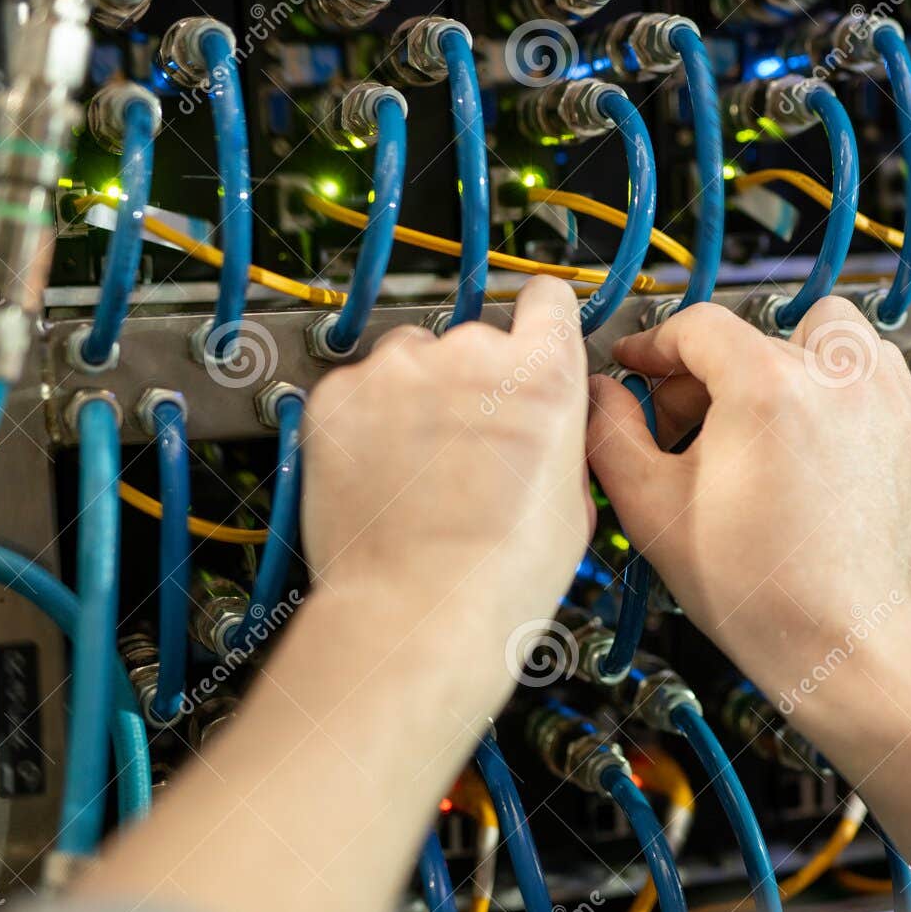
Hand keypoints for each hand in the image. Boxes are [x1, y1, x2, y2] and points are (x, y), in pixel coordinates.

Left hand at [302, 276, 591, 694]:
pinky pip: (357, 391)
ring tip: (419, 468)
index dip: (538, 323)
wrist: (419, 611)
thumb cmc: (500, 575)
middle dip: (472, 382)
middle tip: (468, 447)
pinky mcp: (337, 396)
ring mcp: (397, 371)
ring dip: (416, 398)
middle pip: (474, 340)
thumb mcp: (573, 502)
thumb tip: (545, 431)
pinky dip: (365, 422)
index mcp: (543, 373)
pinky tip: (382, 476)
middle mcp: (470, 354)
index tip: (527, 336)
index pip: (546, 300)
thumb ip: (559, 439)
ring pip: (411, 361)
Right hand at [586, 297, 910, 702]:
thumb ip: (610, 432)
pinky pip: (869, 371)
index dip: (654, 346)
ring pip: (827, 335)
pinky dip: (834, 386)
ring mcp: (883, 398)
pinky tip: (804, 441)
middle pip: (753, 336)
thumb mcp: (652, 507)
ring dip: (785, 360)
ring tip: (756, 423)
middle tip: (684, 431)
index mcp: (767, 384)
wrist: (844, 641)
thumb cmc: (753, 587)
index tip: (635, 368)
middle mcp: (835, 375)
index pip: (698, 326)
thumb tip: (601, 391)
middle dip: (710, 373)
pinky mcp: (909, 428)